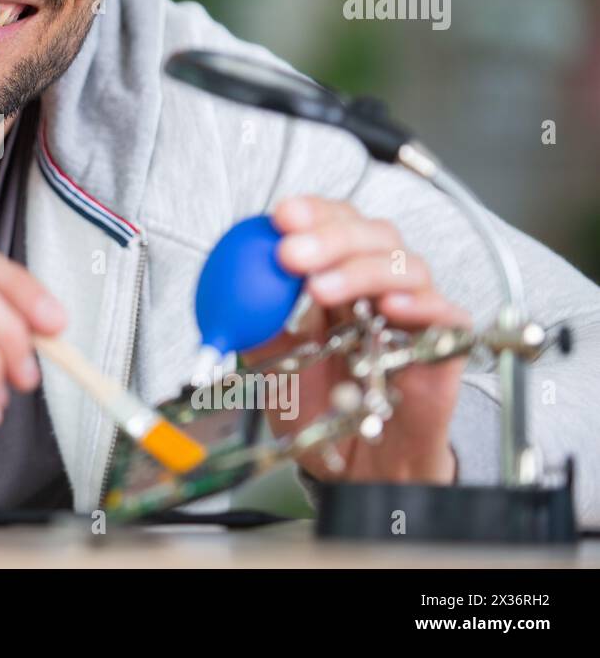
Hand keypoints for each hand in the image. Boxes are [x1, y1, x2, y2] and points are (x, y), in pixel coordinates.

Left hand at [253, 196, 471, 483]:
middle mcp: (379, 285)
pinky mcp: (445, 344)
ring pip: (407, 265)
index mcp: (338, 275)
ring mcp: (415, 312)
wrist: (356, 466)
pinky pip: (445, 312)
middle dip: (330, 236)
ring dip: (360, 270)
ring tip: (319, 289)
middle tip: (291, 252)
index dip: (313, 213)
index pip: (335, 223)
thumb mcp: (274, 361)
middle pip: (372, 234)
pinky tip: (388, 306)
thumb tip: (234, 284)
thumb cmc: (320, 406)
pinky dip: (419, 304)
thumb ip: (259, 321)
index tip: (282, 216)